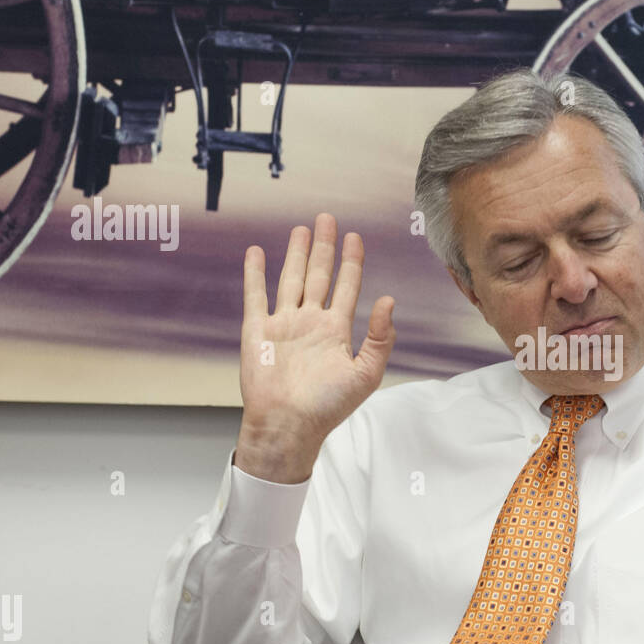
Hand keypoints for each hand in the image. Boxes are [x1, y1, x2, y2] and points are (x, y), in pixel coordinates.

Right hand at [234, 213, 395, 482]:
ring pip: (290, 279)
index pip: (347, 286)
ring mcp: (283, 325)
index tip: (356, 237)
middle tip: (328, 218)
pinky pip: (256, 296)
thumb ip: (379, 337)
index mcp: (336, 331)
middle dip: (324, 247)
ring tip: (301, 228)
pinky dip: (254, 273)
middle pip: (318, 275)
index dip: (352, 261)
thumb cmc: (328, 407)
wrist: (288, 426)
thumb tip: (389, 300)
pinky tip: (256, 252)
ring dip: (295, 254)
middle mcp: (310, 323)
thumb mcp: (365, 373)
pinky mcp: (257, 331)